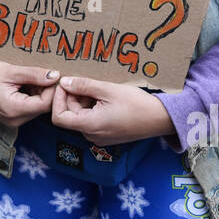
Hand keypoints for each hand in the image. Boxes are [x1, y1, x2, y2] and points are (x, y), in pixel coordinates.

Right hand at [0, 45, 59, 128]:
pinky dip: (31, 96)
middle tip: (42, 74)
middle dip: (46, 90)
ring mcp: (13, 121)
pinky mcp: (12, 118)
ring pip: (37, 108)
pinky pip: (29, 109)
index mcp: (14, 110)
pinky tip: (24, 84)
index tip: (54, 74)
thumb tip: (55, 76)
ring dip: (39, 93)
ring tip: (30, 78)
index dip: (53, 89)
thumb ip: (34, 74)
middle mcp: (15, 121)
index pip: (46, 103)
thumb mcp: (11, 71)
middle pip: (43, 107)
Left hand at [50, 75, 172, 146]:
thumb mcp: (108, 89)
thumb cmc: (137, 104)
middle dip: (73, 97)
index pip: (58, 117)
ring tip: (99, 88)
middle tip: (85, 81)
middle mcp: (92, 135)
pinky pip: (92, 120)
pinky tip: (105, 96)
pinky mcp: (107, 134)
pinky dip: (93, 107)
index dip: (57, 99)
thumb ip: (83, 86)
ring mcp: (100, 137)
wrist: (161, 118)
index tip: (66, 84)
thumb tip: (64, 82)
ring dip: (84, 101)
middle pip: (70, 115)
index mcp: (90, 125)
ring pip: (81, 116)